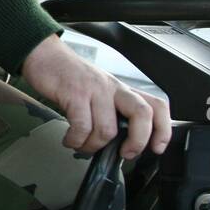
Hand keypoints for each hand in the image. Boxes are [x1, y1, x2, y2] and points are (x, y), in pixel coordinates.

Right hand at [21, 35, 171, 160]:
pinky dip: (75, 140)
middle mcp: (113, 88)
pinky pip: (81, 126)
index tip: (156, 148)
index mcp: (122, 90)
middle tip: (125, 153)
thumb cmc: (71, 77)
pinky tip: (69, 139)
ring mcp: (95, 90)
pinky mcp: (74, 93)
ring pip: (108, 129)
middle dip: (137, 141)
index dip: (163, 129)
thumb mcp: (99, 91)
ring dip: (93, 146)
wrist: (45, 56)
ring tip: (82, 145)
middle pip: (142, 114)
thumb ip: (111, 112)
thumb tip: (117, 143)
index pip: (156, 106)